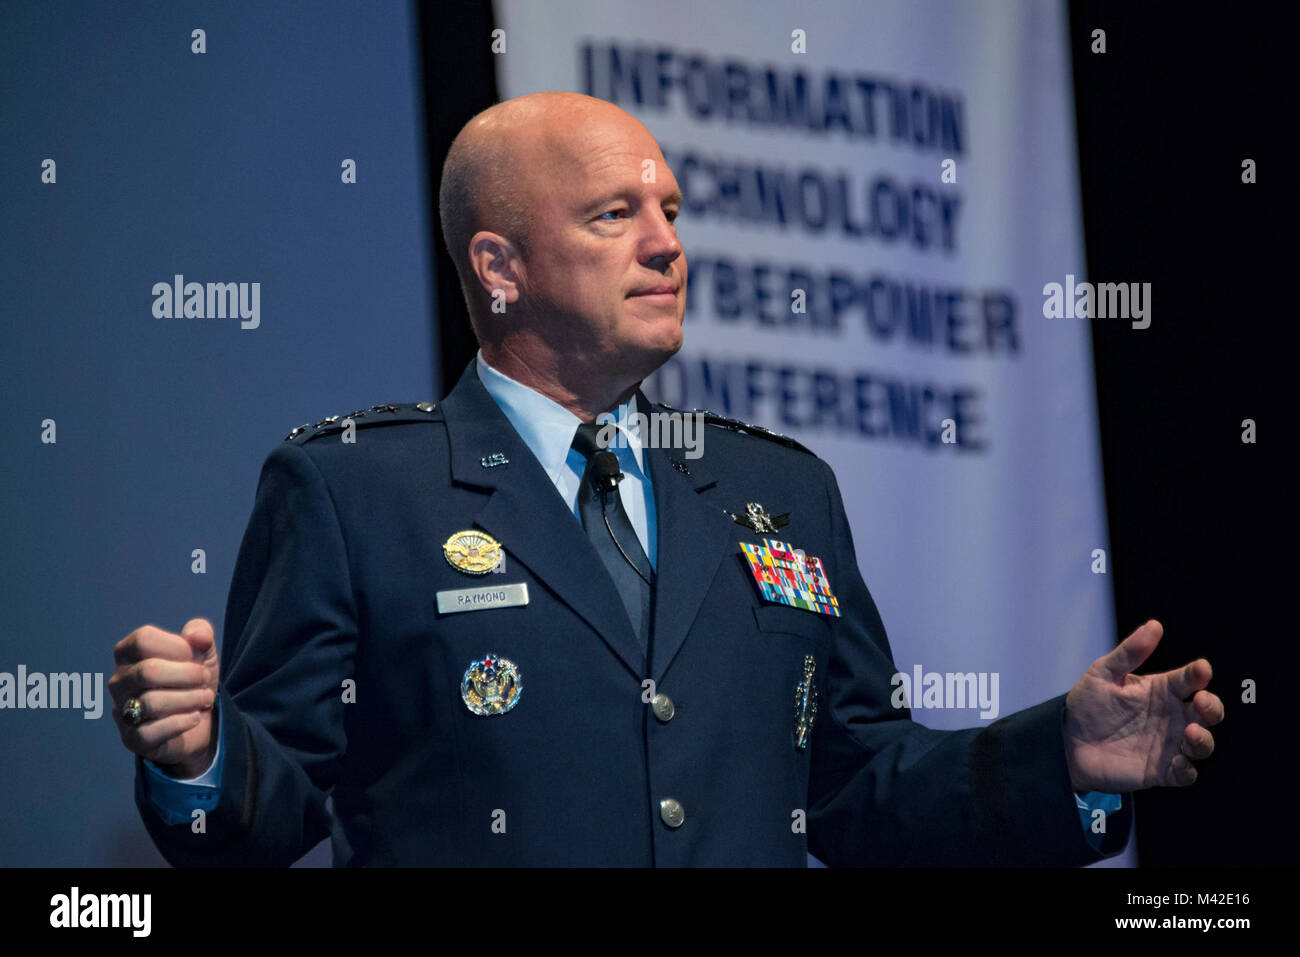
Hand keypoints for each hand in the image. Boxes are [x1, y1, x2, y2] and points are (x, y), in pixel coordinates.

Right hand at [110, 618, 219, 777]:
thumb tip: (197, 636)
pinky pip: (152, 731)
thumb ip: (200, 633)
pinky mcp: (132, 739)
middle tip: (205, 679)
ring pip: (152, 703)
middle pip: (149, 672)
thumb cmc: (192, 679)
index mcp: (128, 653)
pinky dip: (182, 722)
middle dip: (189, 674)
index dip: (177, 646)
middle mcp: (119, 681)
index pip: (143, 639)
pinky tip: (195, 717)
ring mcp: (121, 711)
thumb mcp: (202, 651)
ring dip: (191, 699)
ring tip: (205, 698)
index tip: (194, 655)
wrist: (200, 717)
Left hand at [1063, 620, 1222, 792]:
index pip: (1189, 679)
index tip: (1201, 669)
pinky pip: (1185, 774)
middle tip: (1202, 701)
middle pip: (1207, 711)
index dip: (1198, 674)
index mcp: (1162, 690)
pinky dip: (1187, 770)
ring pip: (1202, 743)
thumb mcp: (1103, 673)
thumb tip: (1155, 625)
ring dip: (1203, 739)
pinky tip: (1178, 762)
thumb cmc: (1089, 703)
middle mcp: (1172, 716)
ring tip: (1190, 731)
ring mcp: (1169, 744)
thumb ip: (1129, 652)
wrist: (1067, 741)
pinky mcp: (1161, 770)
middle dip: (1212, 706)